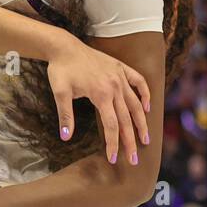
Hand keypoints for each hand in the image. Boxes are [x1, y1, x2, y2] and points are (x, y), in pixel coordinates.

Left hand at [46, 36, 151, 165]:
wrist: (64, 47)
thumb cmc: (61, 70)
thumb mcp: (59, 93)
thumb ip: (65, 116)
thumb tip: (65, 137)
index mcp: (101, 94)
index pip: (112, 126)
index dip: (113, 144)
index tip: (113, 159)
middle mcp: (115, 86)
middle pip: (126, 119)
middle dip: (130, 141)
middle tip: (134, 160)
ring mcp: (120, 76)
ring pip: (136, 103)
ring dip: (142, 122)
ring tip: (146, 139)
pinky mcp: (120, 68)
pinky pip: (138, 81)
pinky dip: (145, 93)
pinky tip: (146, 107)